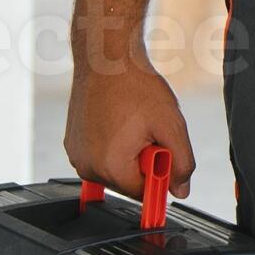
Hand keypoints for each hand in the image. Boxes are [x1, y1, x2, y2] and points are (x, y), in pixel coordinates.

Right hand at [65, 49, 195, 195]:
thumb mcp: (172, 126)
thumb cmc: (136, 87)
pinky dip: (113, 144)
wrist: (106, 59)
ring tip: (133, 123)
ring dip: (129, 153)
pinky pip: (100, 156)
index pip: (144, 194)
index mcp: (110, 167)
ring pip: (114, 169)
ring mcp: (76, 155)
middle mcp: (87, 166)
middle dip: (143, 162)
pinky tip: (120, 120)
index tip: (163, 152)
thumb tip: (180, 190)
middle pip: (127, 183)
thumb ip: (182, 163)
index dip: (160, 174)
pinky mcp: (73, 144)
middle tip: (149, 132)